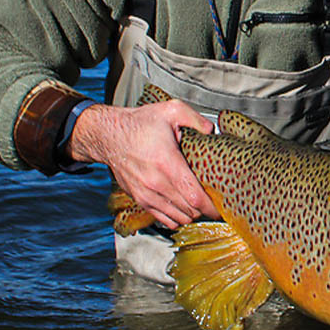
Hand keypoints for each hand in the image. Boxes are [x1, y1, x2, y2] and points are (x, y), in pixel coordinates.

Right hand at [66, 100, 218, 228]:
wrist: (108, 135)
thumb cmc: (139, 124)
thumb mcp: (170, 110)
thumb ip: (196, 119)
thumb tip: (212, 131)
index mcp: (167, 163)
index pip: (195, 197)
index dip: (212, 207)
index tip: (222, 206)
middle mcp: (156, 183)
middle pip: (190, 212)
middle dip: (205, 210)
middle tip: (215, 201)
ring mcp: (146, 194)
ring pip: (178, 219)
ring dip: (192, 214)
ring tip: (199, 204)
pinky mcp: (139, 199)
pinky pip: (164, 219)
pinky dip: (177, 217)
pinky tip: (183, 206)